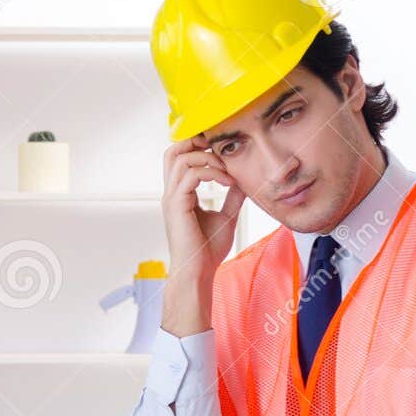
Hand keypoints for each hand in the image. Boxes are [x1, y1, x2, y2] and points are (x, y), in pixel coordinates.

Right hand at [162, 136, 246, 276]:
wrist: (198, 272)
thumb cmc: (207, 251)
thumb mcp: (226, 217)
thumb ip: (232, 198)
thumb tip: (243, 181)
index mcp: (180, 194)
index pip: (180, 158)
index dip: (198, 148)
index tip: (223, 153)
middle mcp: (172, 193)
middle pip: (173, 150)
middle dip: (196, 143)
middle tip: (220, 151)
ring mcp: (172, 198)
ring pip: (181, 158)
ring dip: (208, 159)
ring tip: (228, 172)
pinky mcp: (177, 205)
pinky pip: (191, 174)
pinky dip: (213, 173)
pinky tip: (228, 183)